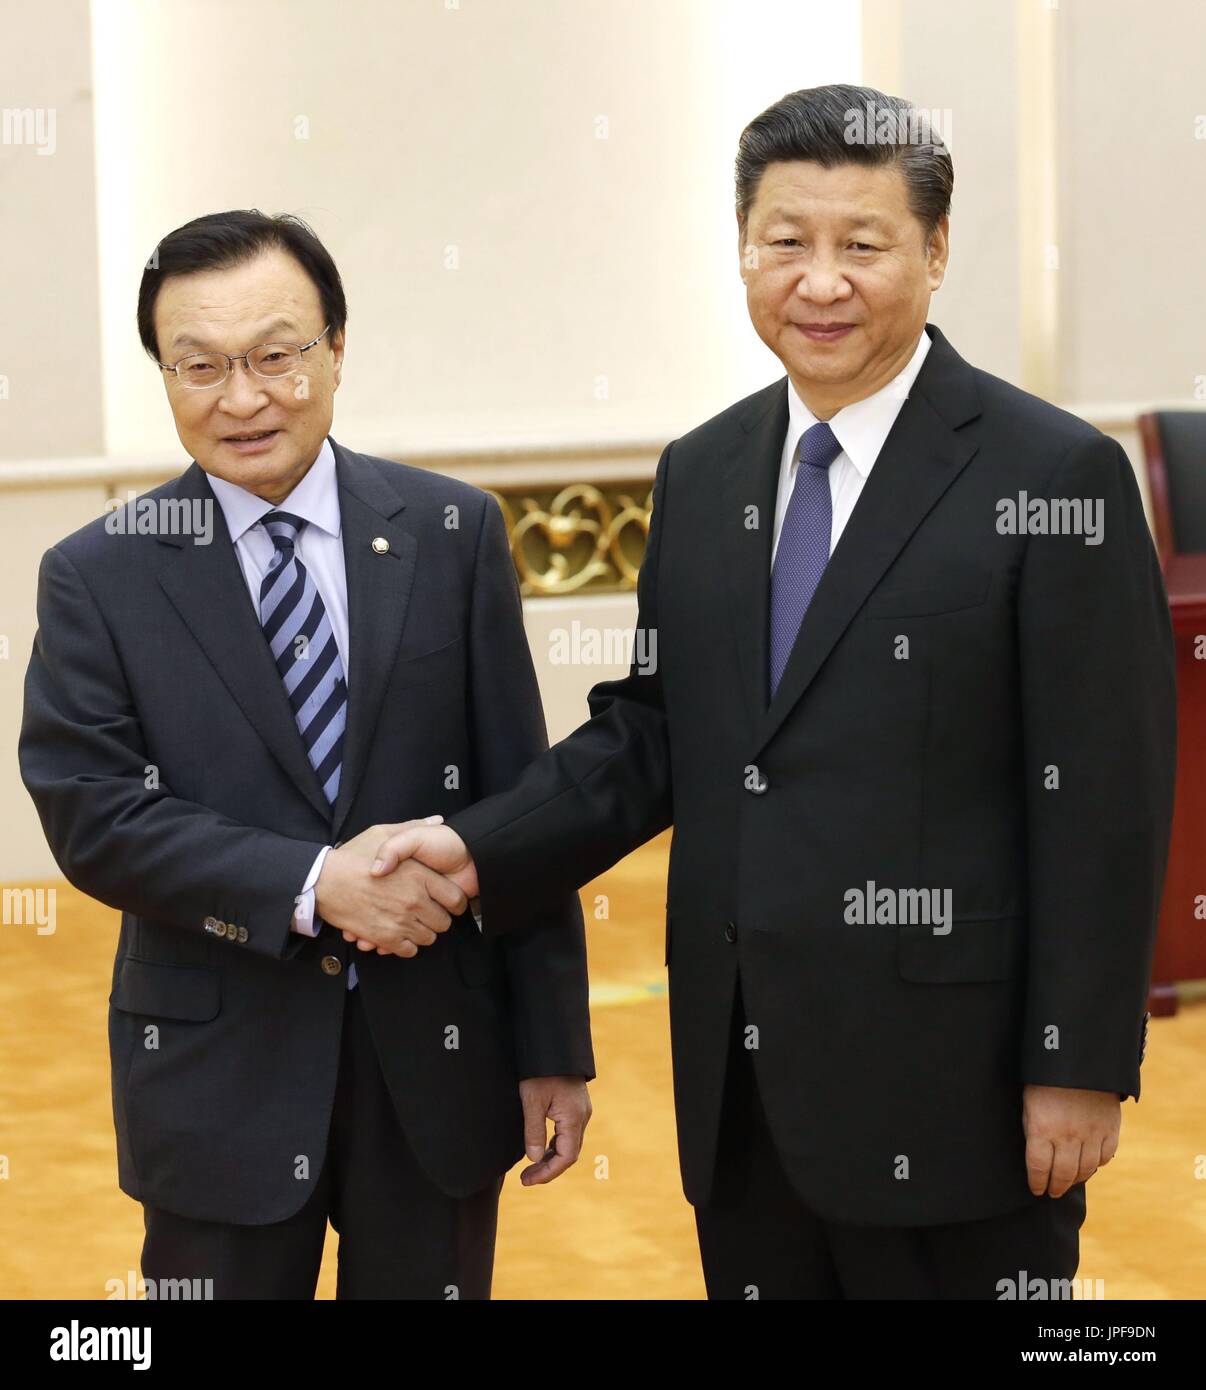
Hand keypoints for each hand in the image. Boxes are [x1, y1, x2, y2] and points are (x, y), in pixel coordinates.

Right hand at [315, 817, 467, 957]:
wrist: (323, 881)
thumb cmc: (352, 857)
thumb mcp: (382, 833)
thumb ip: (413, 827)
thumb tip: (438, 820)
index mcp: (418, 876)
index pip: (455, 899)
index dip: (455, 903)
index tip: (449, 903)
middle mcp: (413, 900)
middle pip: (443, 922)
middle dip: (437, 919)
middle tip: (427, 913)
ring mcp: (400, 921)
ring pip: (427, 938)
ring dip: (422, 932)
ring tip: (412, 922)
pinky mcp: (385, 938)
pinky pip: (408, 950)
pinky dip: (406, 946)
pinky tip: (399, 935)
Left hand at [517, 1076, 591, 1185]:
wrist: (554, 1044)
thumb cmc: (541, 1071)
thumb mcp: (532, 1100)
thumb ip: (533, 1131)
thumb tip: (534, 1159)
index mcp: (573, 1117)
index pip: (566, 1157)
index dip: (548, 1173)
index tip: (528, 1180)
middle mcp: (582, 1116)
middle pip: (569, 1153)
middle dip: (548, 1169)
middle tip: (526, 1178)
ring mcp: (581, 1110)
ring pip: (569, 1143)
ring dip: (551, 1158)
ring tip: (530, 1167)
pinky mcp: (575, 1105)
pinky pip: (567, 1132)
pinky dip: (554, 1145)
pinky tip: (540, 1148)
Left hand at [1022, 1084, 1120, 1196]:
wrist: (1079, 1058)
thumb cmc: (1046, 1079)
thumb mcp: (1029, 1103)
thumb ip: (1034, 1130)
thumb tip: (1036, 1158)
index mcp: (1042, 1128)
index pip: (1038, 1167)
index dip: (1036, 1182)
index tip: (1036, 1190)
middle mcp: (1067, 1136)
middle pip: (1062, 1174)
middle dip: (1055, 1187)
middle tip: (1052, 1192)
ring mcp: (1091, 1134)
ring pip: (1085, 1169)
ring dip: (1075, 1179)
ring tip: (1068, 1182)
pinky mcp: (1110, 1129)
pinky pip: (1105, 1156)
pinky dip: (1097, 1165)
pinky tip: (1089, 1166)